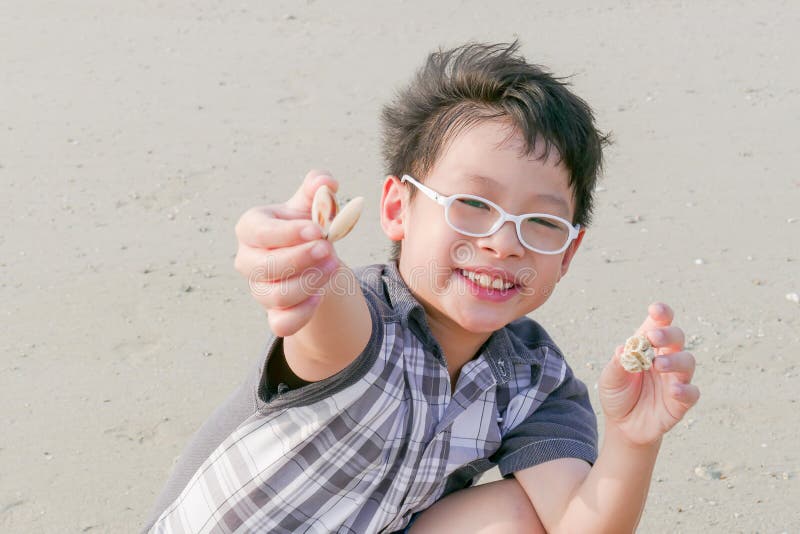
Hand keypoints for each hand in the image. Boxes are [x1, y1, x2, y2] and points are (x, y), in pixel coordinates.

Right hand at [234, 170, 340, 336]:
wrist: (312, 259)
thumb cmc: (306, 226)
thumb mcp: (311, 204)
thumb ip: (318, 188)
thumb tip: (327, 183)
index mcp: (251, 228)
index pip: (259, 232)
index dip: (288, 233)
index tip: (318, 230)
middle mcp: (248, 260)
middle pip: (265, 267)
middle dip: (300, 259)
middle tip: (330, 249)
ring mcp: (259, 289)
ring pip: (277, 295)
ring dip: (309, 282)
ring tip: (334, 267)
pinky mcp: (273, 314)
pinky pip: (281, 324)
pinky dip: (302, 313)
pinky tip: (320, 295)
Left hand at [598, 302, 699, 445]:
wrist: (623, 425)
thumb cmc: (618, 394)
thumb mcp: (610, 380)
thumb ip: (617, 365)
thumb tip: (623, 348)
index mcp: (647, 347)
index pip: (659, 325)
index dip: (661, 314)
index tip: (656, 310)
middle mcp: (665, 358)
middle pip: (677, 338)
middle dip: (668, 334)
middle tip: (653, 338)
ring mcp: (675, 379)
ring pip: (688, 361)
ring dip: (675, 360)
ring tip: (658, 365)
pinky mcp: (681, 401)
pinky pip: (691, 392)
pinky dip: (685, 390)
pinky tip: (673, 390)